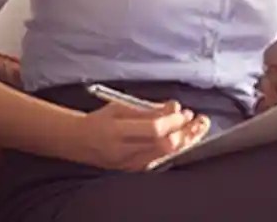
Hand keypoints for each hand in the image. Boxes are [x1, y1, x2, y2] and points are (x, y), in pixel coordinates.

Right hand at [70, 99, 209, 171]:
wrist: (78, 141)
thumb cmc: (100, 120)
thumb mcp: (120, 106)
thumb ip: (148, 109)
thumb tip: (175, 108)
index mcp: (117, 132)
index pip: (154, 130)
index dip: (174, 121)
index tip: (185, 113)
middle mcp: (124, 152)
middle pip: (164, 147)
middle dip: (186, 133)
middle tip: (198, 121)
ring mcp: (129, 164)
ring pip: (166, 156)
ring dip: (185, 141)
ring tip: (196, 128)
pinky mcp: (133, 170)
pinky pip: (160, 161)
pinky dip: (174, 150)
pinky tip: (183, 139)